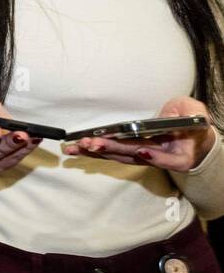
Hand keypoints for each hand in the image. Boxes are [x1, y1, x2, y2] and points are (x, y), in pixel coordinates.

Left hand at [63, 96, 217, 171]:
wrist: (189, 137)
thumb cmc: (192, 122)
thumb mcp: (195, 113)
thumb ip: (192, 113)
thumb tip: (186, 114)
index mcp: (179, 155)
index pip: (167, 159)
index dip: (155, 156)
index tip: (142, 149)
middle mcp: (158, 159)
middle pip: (133, 156)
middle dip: (112, 149)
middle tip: (92, 143)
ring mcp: (141, 157)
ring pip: (117, 157)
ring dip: (96, 152)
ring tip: (77, 146)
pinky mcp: (129, 153)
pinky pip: (110, 153)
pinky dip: (93, 150)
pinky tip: (76, 148)